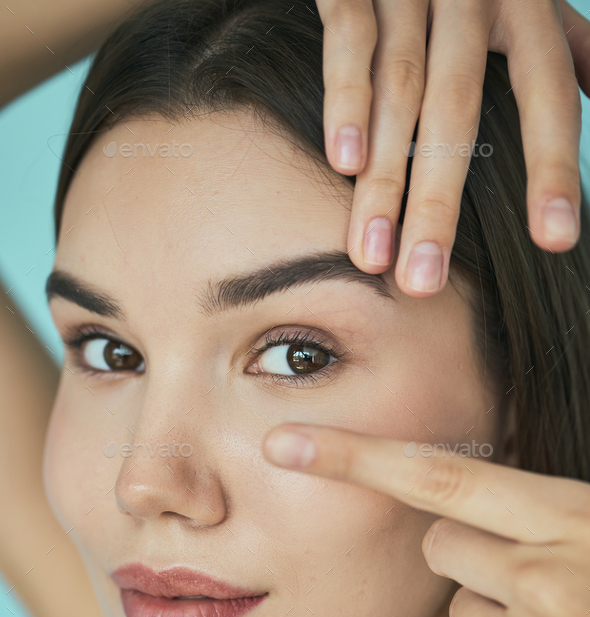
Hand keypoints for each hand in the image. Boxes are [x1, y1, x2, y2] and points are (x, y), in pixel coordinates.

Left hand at [263, 423, 589, 616]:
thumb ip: (552, 517)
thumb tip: (472, 496)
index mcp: (576, 525)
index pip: (445, 480)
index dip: (359, 457)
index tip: (290, 443)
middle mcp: (545, 583)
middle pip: (443, 546)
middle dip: (471, 555)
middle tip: (537, 582)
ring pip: (463, 610)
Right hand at [316, 0, 589, 293]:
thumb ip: (569, 45)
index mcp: (526, 7)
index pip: (547, 96)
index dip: (551, 168)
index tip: (555, 240)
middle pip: (458, 112)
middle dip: (439, 204)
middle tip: (424, 281)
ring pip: (399, 92)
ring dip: (385, 179)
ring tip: (372, 254)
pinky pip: (349, 40)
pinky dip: (345, 101)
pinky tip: (343, 162)